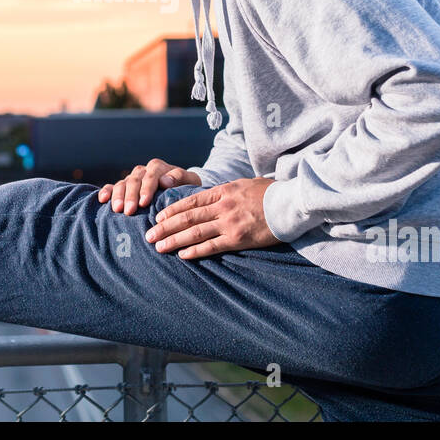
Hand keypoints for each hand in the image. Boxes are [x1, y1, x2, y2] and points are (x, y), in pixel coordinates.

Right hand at [98, 159, 201, 215]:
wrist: (180, 188)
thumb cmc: (186, 187)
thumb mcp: (189, 181)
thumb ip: (179, 178)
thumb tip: (165, 181)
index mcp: (158, 167)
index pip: (151, 176)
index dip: (146, 189)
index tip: (144, 203)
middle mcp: (143, 171)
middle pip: (134, 180)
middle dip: (130, 196)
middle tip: (128, 211)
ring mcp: (133, 178)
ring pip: (122, 183)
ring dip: (118, 196)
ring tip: (117, 210)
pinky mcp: (125, 186)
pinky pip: (113, 186)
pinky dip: (107, 191)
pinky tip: (102, 199)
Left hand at [145, 177, 281, 259]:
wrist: (291, 203)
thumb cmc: (270, 193)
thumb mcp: (244, 184)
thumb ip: (225, 191)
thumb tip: (211, 196)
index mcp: (223, 191)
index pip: (191, 201)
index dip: (171, 209)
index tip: (157, 216)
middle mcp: (222, 206)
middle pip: (187, 217)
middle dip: (165, 226)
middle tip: (149, 235)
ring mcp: (229, 223)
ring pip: (194, 232)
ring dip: (174, 240)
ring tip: (158, 246)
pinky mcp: (238, 238)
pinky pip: (212, 246)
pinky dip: (195, 251)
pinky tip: (182, 255)